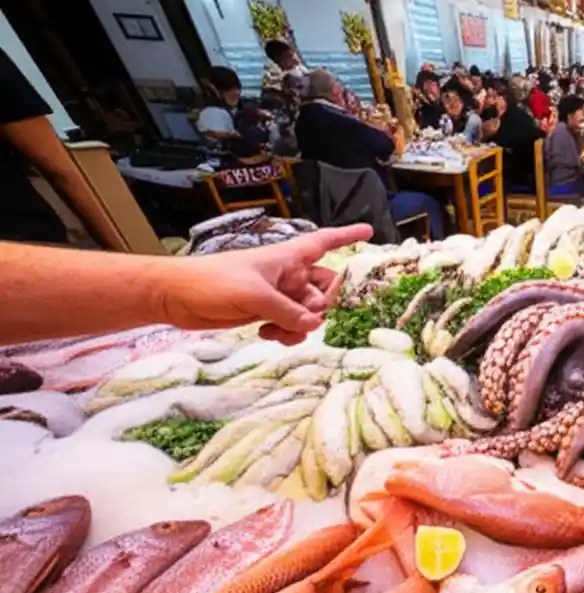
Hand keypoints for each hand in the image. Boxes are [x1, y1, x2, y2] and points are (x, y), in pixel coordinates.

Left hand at [152, 224, 371, 343]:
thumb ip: (288, 311)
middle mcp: (288, 275)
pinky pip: (291, 325)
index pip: (325, 242)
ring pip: (309, 312)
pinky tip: (267, 334)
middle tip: (309, 316)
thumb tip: (314, 326)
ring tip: (279, 329)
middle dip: (323, 305)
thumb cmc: (215, 282)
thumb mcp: (256, 295)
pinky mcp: (266, 313)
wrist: (177, 297)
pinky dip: (286, 333)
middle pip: (324, 287)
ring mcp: (278, 295)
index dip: (347, 236)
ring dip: (301, 325)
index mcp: (288, 257)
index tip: (370, 232)